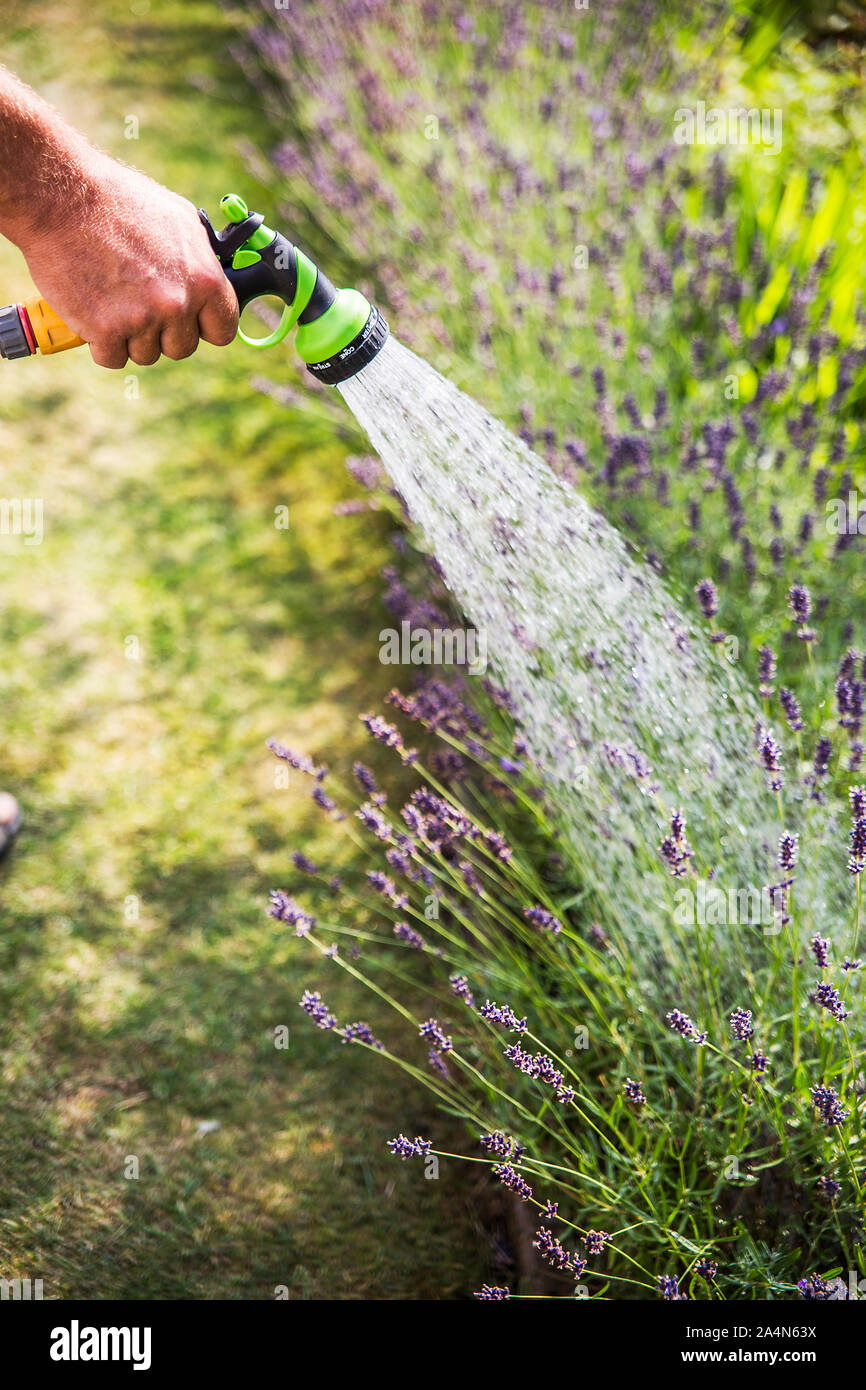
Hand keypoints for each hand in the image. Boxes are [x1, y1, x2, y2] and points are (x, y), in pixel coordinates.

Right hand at [18, 155, 237, 368]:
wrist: (61, 198)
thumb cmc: (119, 201)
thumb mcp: (178, 219)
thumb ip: (201, 258)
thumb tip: (214, 277)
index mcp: (205, 279)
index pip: (223, 330)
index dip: (204, 325)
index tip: (191, 320)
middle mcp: (178, 304)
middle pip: (182, 348)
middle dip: (163, 332)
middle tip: (139, 303)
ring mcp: (142, 321)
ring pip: (146, 354)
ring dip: (130, 336)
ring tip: (112, 297)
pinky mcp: (106, 332)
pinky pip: (112, 358)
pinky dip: (100, 342)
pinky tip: (93, 310)